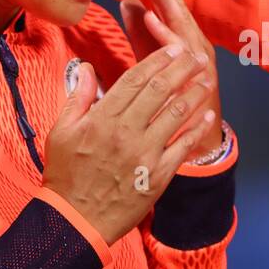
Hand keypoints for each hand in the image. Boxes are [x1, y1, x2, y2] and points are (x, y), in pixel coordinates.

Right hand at [41, 43, 215, 243]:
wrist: (75, 220)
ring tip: (206, 78)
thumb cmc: (66, 176)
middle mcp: (126, 132)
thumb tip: (87, 69)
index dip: (157, 60)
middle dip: (182, 68)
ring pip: (176, 113)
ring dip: (195, 92)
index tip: (172, 49)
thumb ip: (78, 98)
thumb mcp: (61, 132)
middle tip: (195, 56)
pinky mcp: (159, 175)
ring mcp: (145, 153)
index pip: (135, 79)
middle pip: (160, 90)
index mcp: (102, 118)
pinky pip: (183, 146)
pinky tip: (207, 114)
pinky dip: (197, 128)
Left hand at [121, 0, 223, 153]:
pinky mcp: (198, 72)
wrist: (198, 139)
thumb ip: (142, 33)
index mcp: (181, 37)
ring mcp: (198, 56)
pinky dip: (166, 31)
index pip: (163, 2)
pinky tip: (151, 16)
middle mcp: (193, 41)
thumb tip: (129, 2)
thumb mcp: (155, 60)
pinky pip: (180, 49)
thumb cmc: (175, 100)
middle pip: (173, 5)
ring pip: (180, 21)